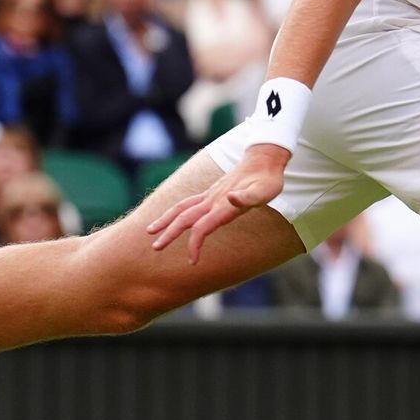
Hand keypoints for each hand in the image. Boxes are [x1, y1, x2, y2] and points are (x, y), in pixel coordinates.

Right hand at [146, 144, 287, 262]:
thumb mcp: (264, 192)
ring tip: (150, 230)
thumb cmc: (268, 181)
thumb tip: (231, 198)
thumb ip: (248, 197)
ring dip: (165, 220)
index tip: (192, 261)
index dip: (195, 244)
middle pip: (185, 218)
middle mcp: (212, 201)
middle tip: (155, 248)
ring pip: (181, 208)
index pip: (202, 228)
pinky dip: (176, 211)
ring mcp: (210, 195)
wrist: (265, 159)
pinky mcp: (212, 192)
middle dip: (169, 234)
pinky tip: (172, 218)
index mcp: (223, 206)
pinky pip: (188, 203)